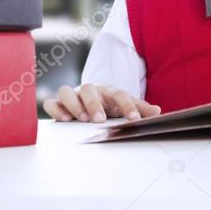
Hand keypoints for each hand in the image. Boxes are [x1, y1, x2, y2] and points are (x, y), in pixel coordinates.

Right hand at [43, 84, 161, 122]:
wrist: (89, 101)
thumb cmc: (109, 105)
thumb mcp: (125, 107)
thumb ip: (140, 109)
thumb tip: (158, 111)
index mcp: (109, 92)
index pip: (120, 94)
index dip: (128, 105)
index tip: (134, 119)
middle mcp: (90, 91)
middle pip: (90, 90)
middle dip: (94, 104)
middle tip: (99, 120)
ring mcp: (73, 96)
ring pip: (67, 91)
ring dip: (74, 103)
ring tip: (81, 119)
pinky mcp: (59, 104)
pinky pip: (52, 102)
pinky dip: (55, 108)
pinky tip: (62, 119)